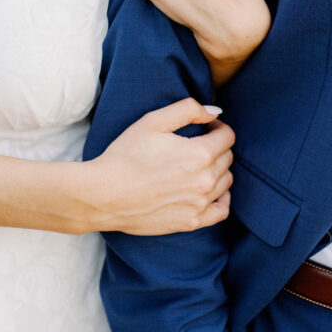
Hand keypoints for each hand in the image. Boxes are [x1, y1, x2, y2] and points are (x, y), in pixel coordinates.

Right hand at [90, 98, 233, 234]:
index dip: (217, 126)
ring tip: (198, 165)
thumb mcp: (153, 121)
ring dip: (218, 169)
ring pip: (226, 181)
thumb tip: (214, 112)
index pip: (227, 136)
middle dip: (217, 146)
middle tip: (197, 143)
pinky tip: (210, 190)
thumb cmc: (125, 155)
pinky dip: (221, 197)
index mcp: (199, 154)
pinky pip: (221, 210)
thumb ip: (188, 110)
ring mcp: (200, 204)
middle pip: (227, 158)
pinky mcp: (191, 222)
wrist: (103, 195)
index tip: (206, 126)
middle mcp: (205, 180)